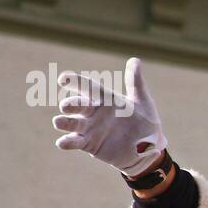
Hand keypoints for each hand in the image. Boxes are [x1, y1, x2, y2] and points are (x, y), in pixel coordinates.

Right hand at [52, 57, 167, 176]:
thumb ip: (135, 82)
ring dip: (64, 122)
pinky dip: (67, 142)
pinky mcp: (90, 144)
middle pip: (77, 104)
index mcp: (103, 98)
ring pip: (72, 123)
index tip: (63, 78)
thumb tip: (135, 60)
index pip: (86, 86)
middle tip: (66, 106)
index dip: (74, 81)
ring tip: (57, 122)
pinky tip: (62, 142)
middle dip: (70, 104)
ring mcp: (90, 128)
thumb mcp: (142, 101)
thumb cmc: (145, 121)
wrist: (150, 148)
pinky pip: (75, 142)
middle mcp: (93, 112)